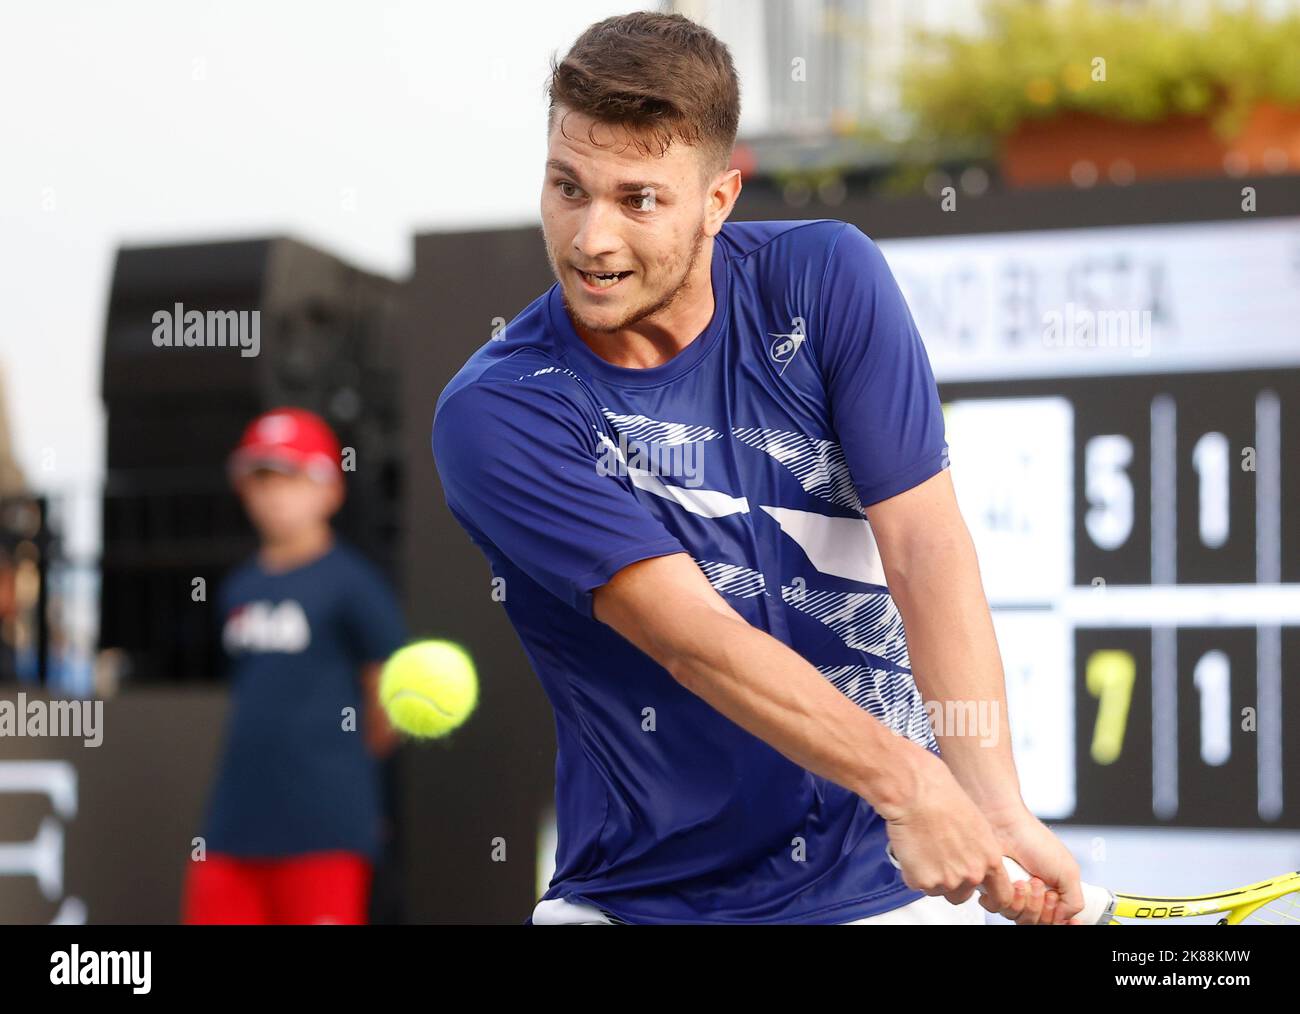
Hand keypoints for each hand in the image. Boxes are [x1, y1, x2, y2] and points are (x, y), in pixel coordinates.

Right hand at [882, 747, 1015, 911]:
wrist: (916, 793)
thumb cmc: (942, 798)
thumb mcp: (976, 825)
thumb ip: (979, 851)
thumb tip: (973, 859)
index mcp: (990, 859)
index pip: (1002, 896)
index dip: (990, 896)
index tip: (983, 895)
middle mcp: (971, 874)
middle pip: (963, 895)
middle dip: (951, 882)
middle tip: (939, 860)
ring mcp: (947, 880)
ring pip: (937, 890)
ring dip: (930, 876)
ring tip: (923, 848)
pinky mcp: (922, 880)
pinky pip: (916, 883)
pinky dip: (911, 870)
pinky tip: (912, 849)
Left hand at [982, 802, 1084, 924]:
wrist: (1005, 825)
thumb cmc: (1034, 839)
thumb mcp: (1068, 871)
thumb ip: (1074, 900)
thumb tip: (1064, 919)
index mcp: (1053, 891)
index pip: (1058, 920)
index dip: (1063, 921)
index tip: (1069, 918)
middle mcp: (1033, 895)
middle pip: (1040, 922)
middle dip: (1044, 908)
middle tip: (1042, 886)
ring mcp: (1013, 894)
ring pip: (1021, 918)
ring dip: (1028, 901)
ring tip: (1027, 879)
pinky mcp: (994, 890)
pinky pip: (1000, 909)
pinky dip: (1009, 898)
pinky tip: (1013, 882)